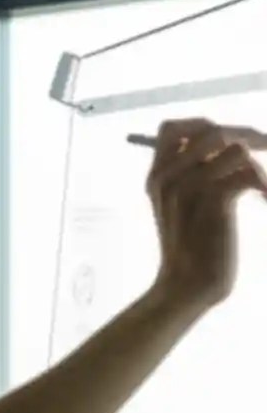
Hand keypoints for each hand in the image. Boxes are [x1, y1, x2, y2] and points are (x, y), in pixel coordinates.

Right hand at [145, 118, 266, 311]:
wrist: (188, 285)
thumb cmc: (190, 250)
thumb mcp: (180, 208)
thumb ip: (188, 176)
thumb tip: (225, 146)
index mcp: (156, 177)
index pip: (171, 128)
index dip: (203, 126)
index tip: (228, 142)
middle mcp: (167, 177)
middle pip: (209, 130)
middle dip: (244, 138)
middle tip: (263, 155)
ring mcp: (188, 187)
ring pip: (234, 149)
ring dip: (256, 166)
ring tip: (261, 188)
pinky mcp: (212, 201)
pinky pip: (247, 173)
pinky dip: (264, 185)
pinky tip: (266, 200)